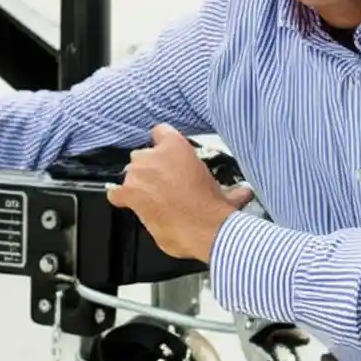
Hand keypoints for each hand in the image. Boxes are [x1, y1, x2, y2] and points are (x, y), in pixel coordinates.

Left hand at [106, 124, 254, 261]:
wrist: (206, 228)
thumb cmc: (215, 209)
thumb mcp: (228, 194)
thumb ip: (233, 190)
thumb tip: (244, 193)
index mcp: (176, 145)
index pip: (160, 131)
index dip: (163, 145)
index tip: (167, 157)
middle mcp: (153, 155)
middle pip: (141, 156)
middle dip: (150, 170)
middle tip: (165, 186)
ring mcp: (138, 174)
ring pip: (130, 175)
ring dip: (140, 185)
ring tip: (154, 201)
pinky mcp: (129, 195)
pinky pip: (116, 193)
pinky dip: (121, 198)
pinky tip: (129, 205)